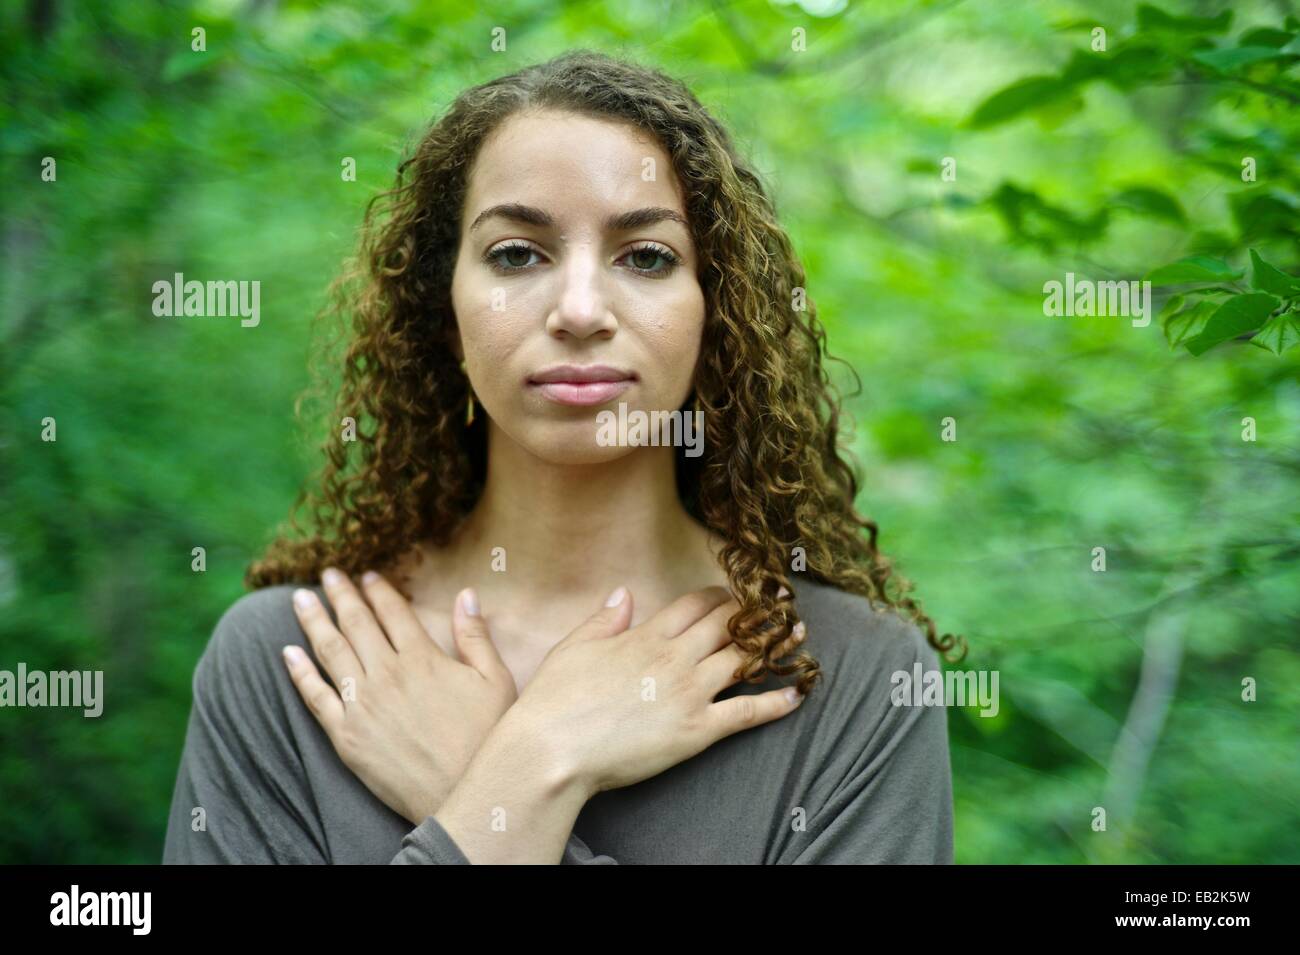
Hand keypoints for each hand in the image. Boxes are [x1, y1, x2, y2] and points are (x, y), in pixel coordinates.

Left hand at [282, 568, 515, 824]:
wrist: (463, 794)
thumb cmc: (486, 737)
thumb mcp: (495, 680)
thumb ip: (475, 635)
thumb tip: (467, 594)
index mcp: (423, 658)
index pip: (393, 612)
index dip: (378, 590)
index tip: (367, 574)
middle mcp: (387, 674)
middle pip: (356, 624)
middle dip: (340, 595)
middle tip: (327, 574)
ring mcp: (362, 704)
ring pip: (330, 652)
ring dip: (314, 621)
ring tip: (300, 600)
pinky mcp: (346, 736)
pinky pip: (315, 697)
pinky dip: (299, 672)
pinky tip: (288, 653)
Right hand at [507, 585, 806, 799]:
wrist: (553, 749)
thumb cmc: (555, 700)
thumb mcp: (573, 647)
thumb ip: (605, 619)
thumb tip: (625, 594)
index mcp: (646, 636)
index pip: (695, 604)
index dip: (719, 595)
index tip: (734, 592)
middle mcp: (675, 658)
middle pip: (727, 625)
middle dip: (755, 612)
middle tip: (777, 605)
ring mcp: (690, 693)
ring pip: (743, 660)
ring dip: (774, 646)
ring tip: (797, 636)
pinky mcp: (698, 730)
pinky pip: (746, 712)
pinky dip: (775, 703)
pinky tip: (796, 695)